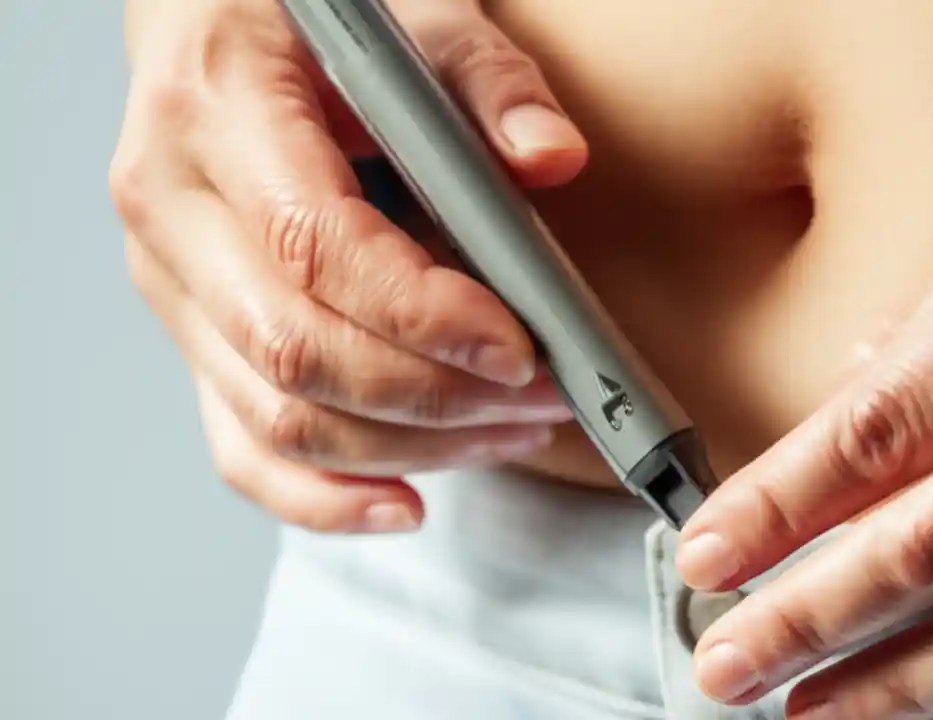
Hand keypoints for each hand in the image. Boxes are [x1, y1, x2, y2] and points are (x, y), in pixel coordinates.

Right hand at [111, 0, 586, 533]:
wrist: (224, 29)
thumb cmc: (318, 23)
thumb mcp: (415, 17)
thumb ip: (491, 82)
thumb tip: (551, 158)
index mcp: (215, 108)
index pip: (316, 246)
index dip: (423, 315)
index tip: (519, 348)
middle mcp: (172, 207)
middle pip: (296, 349)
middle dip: (435, 395)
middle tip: (542, 397)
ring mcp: (172, 284)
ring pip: (277, 415)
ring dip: (408, 445)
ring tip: (510, 432)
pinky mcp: (193, 336)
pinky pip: (241, 445)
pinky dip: (324, 495)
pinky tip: (407, 501)